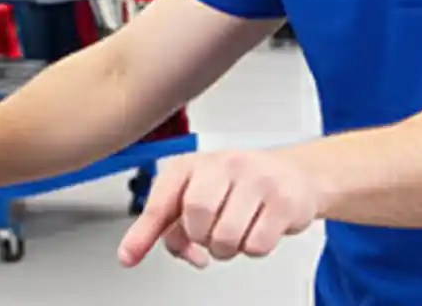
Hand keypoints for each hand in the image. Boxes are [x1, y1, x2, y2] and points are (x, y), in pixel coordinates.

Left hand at [117, 150, 320, 268]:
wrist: (292, 175)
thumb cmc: (237, 187)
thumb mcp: (196, 194)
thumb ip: (166, 224)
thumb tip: (134, 253)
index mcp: (192, 164)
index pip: (162, 200)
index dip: (143, 233)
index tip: (128, 256)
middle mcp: (223, 164)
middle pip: (196, 216)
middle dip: (201, 238)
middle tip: (210, 234)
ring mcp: (256, 179)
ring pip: (226, 237)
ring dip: (226, 249)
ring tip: (234, 232)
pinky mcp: (283, 200)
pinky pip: (256, 246)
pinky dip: (252, 249)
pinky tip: (256, 229)